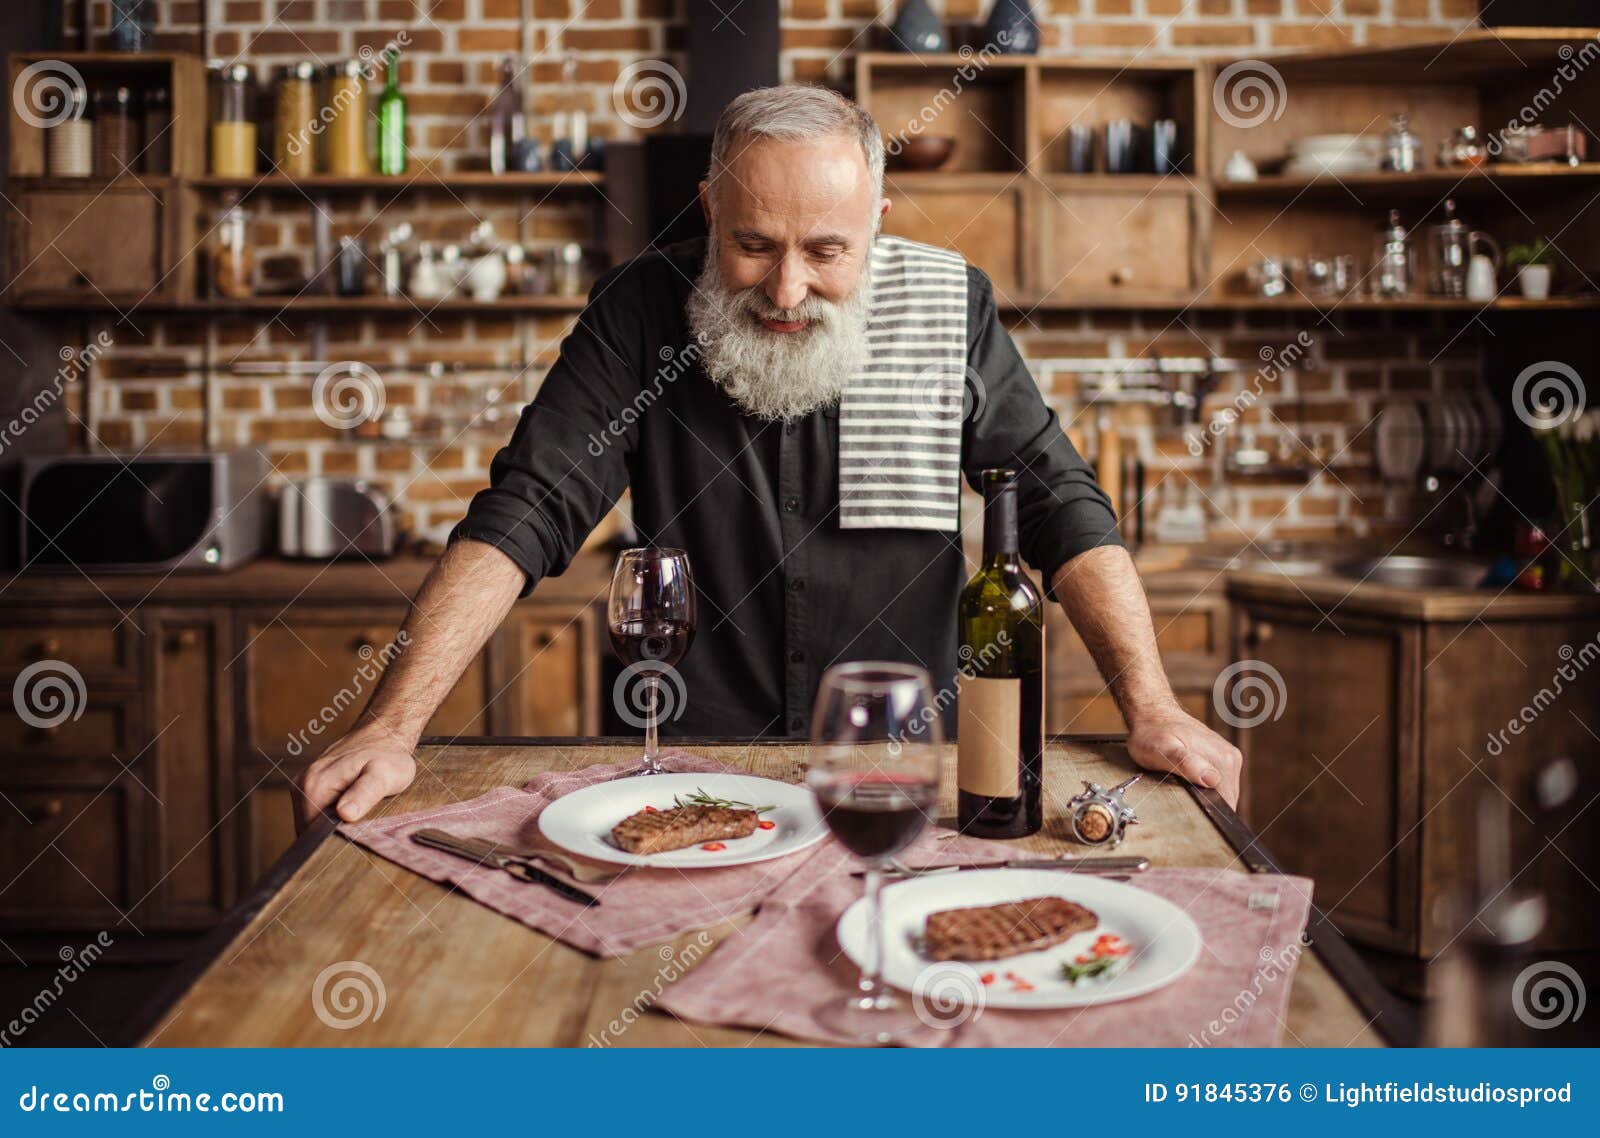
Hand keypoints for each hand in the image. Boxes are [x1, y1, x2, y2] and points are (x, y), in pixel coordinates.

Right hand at [294, 726, 416, 830]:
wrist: (383, 733)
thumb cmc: (388, 756)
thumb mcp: (385, 776)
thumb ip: (365, 794)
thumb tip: (345, 814)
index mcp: (316, 786)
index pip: (311, 834)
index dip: (333, 840)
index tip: (355, 836)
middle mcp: (302, 784)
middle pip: (309, 829)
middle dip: (332, 834)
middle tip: (361, 823)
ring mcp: (302, 783)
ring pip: (311, 821)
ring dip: (331, 824)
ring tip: (358, 812)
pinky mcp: (308, 784)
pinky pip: (314, 810)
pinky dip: (330, 815)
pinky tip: (350, 806)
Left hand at [1124, 704, 1242, 808]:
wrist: (1152, 713)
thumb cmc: (1152, 733)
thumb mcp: (1161, 750)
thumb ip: (1185, 764)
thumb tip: (1211, 779)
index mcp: (1223, 759)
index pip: (1227, 803)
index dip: (1209, 812)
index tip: (1190, 812)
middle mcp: (1230, 758)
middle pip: (1226, 800)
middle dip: (1207, 805)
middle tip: (1182, 797)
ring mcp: (1227, 757)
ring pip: (1223, 793)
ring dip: (1206, 797)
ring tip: (1183, 788)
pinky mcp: (1221, 758)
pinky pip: (1219, 784)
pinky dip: (1205, 789)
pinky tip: (1190, 782)